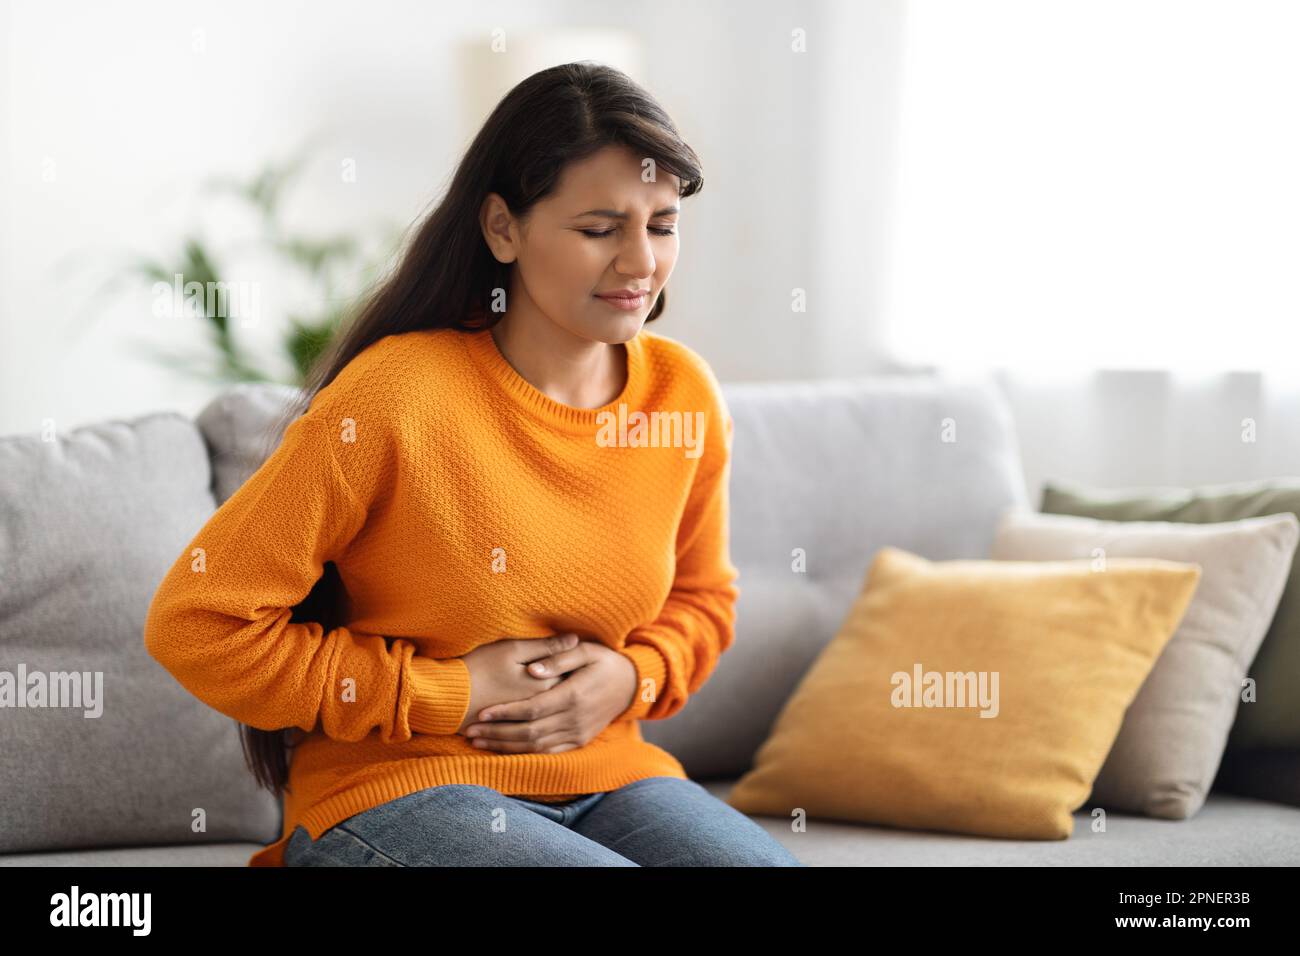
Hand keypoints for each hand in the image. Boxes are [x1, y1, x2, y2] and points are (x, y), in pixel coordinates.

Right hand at [454, 633, 579, 735]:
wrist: (448, 697)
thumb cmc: (480, 667)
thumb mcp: (513, 650)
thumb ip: (546, 646)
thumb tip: (575, 640)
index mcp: (545, 686)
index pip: (573, 677)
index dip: (576, 666)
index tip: (579, 657)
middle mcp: (540, 708)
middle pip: (565, 698)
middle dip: (571, 687)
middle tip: (576, 673)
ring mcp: (527, 722)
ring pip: (552, 715)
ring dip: (557, 706)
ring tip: (557, 692)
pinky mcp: (513, 730)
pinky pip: (535, 730)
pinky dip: (541, 722)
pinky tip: (540, 712)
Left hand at [461, 640, 638, 753]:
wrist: (631, 684)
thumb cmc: (604, 661)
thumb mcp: (586, 650)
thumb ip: (558, 657)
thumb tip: (533, 669)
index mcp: (574, 695)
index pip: (532, 709)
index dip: (505, 713)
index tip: (481, 713)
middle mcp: (575, 719)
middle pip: (529, 732)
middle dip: (497, 734)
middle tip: (470, 731)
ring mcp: (578, 733)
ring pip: (535, 747)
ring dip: (505, 747)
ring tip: (479, 742)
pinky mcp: (579, 741)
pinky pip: (548, 752)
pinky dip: (524, 754)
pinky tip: (504, 750)